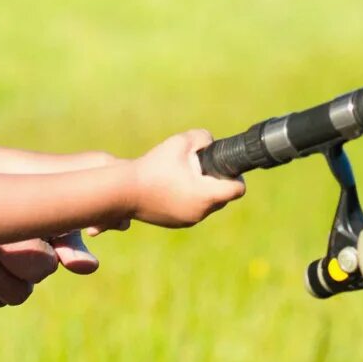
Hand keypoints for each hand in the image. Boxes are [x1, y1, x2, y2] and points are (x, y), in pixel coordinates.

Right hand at [129, 130, 245, 230]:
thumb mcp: (181, 142)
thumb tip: (210, 143)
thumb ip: (202, 138)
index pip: (238, 189)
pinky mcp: (175, 223)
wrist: (124, 192)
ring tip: (183, 176)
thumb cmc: (154, 166)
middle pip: (223, 197)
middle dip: (217, 181)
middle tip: (200, 168)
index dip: (236, 175)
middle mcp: (201, 212)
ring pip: (207, 204)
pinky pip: (191, 210)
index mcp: (207, 195)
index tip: (224, 166)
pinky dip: (188, 199)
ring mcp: (188, 220)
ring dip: (201, 191)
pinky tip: (172, 186)